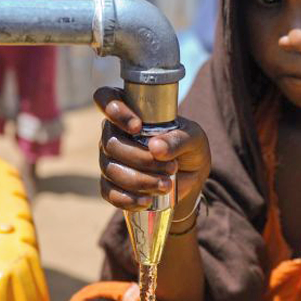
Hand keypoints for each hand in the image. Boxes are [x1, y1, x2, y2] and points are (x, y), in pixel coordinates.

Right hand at [95, 86, 209, 212]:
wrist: (190, 177)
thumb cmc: (189, 147)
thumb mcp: (194, 138)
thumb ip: (178, 139)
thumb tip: (155, 147)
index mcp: (131, 111)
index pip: (106, 98)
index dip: (114, 110)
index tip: (137, 126)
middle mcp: (114, 133)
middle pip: (111, 143)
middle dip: (141, 159)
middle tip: (170, 167)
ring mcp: (110, 159)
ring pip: (111, 169)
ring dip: (139, 181)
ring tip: (166, 185)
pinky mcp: (111, 184)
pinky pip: (109, 192)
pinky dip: (127, 199)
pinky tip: (146, 202)